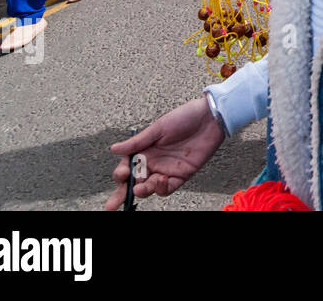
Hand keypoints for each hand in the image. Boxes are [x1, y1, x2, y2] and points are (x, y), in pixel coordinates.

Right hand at [104, 96, 224, 209]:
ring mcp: (167, 169)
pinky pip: (168, 187)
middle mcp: (154, 162)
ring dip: (143, 190)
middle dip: (122, 194)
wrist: (210, 117)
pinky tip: (160, 180)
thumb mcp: (158, 128)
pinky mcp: (182, 174)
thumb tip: (114, 149)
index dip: (121, 174)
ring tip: (139, 188)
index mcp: (145, 150)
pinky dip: (161, 188)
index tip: (121, 175)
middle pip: (134, 182)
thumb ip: (137, 142)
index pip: (127, 168)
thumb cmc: (184, 117)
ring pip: (149, 187)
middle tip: (112, 204)